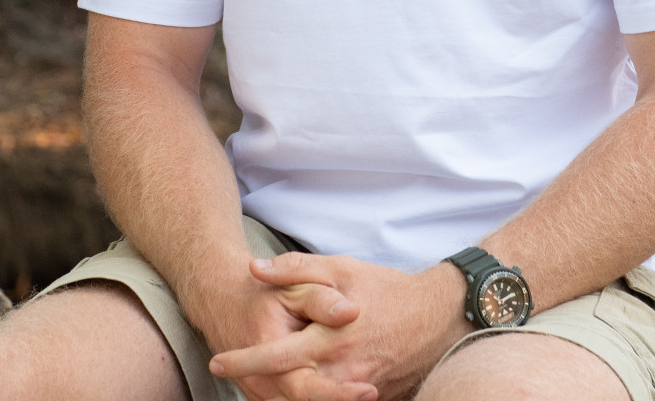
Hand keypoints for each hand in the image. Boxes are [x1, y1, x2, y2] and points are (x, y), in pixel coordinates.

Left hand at [209, 252, 466, 400]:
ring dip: (280, 394)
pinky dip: (311, 398)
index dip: (243, 360)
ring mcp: (356, 391)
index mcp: (329, 338)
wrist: (437, 317)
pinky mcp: (370, 399)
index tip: (217, 361)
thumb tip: (255, 269)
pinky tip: (298, 387)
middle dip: (255, 386)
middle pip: (286, 392)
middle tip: (231, 377)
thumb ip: (297, 269)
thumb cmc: (385, 288)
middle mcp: (339, 371)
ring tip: (258, 383)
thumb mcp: (341, 267)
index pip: (275, 357)